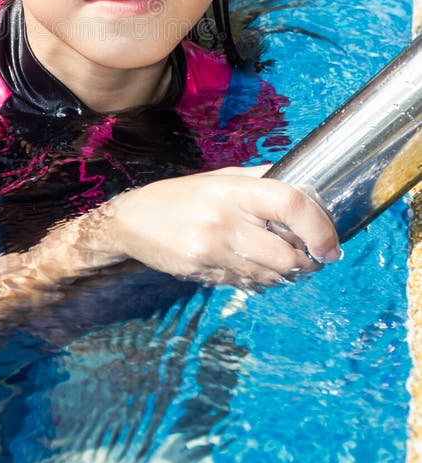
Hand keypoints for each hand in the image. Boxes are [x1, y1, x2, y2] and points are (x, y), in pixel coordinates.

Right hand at [107, 166, 340, 289]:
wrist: (132, 222)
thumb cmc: (179, 196)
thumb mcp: (217, 177)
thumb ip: (258, 179)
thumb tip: (299, 182)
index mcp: (231, 190)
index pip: (289, 204)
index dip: (319, 226)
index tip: (330, 243)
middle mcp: (223, 221)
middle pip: (286, 255)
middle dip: (307, 262)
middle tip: (313, 258)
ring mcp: (212, 251)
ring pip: (270, 276)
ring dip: (287, 275)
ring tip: (285, 264)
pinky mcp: (204, 273)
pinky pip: (247, 285)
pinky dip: (262, 281)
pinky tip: (256, 269)